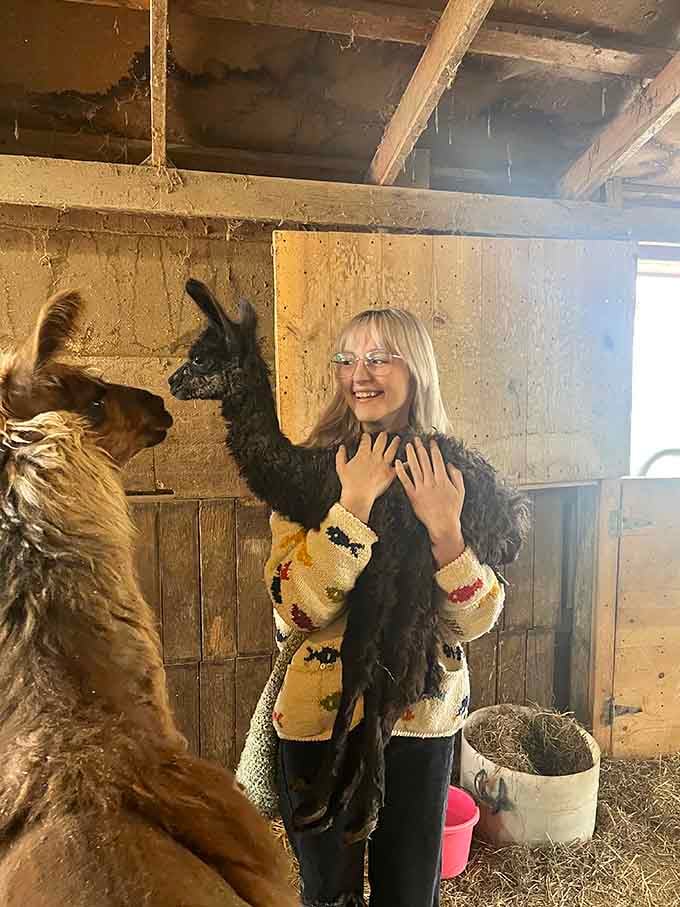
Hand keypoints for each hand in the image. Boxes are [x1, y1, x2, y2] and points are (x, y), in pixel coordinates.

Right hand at [336, 432, 399, 522]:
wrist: (359, 495)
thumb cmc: (348, 483)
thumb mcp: (340, 467)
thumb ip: (341, 455)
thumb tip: (341, 447)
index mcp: (363, 454)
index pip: (366, 440)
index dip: (366, 436)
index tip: (366, 435)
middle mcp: (375, 456)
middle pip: (381, 441)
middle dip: (383, 436)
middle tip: (385, 433)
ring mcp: (384, 464)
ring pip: (392, 450)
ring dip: (395, 443)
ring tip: (398, 439)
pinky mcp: (390, 474)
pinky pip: (399, 467)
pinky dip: (405, 463)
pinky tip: (408, 460)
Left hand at [395, 437, 465, 567]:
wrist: (443, 525)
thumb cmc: (453, 509)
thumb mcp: (460, 491)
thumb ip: (456, 476)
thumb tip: (450, 464)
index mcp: (443, 479)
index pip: (437, 459)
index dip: (434, 449)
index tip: (431, 441)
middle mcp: (431, 481)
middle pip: (424, 461)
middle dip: (420, 448)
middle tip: (416, 438)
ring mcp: (421, 488)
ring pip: (415, 468)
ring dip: (411, 455)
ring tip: (407, 446)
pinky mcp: (413, 495)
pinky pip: (405, 481)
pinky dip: (401, 471)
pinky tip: (398, 462)